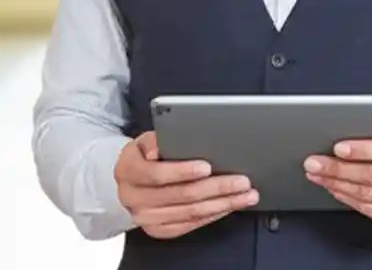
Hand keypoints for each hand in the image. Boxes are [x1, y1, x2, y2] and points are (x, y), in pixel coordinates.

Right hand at [115, 131, 259, 238]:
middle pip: (181, 195)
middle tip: (240, 181)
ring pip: (190, 213)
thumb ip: (154, 140)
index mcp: (127, 171)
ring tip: (244, 195)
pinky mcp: (158, 230)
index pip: (156, 174)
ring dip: (222, 204)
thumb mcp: (143, 140)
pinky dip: (213, 215)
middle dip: (216, 187)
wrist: (130, 181)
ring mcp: (146, 218)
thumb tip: (158, 147)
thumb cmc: (143, 157)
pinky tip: (228, 206)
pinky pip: (190, 225)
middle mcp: (134, 198)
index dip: (183, 171)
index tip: (207, 167)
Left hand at [304, 113, 371, 227]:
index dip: (362, 150)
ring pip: (369, 195)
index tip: (337, 147)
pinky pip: (371, 210)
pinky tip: (334, 188)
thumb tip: (355, 121)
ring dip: (338, 185)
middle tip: (314, 163)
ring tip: (317, 175)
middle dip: (339, 169)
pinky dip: (348, 199)